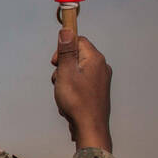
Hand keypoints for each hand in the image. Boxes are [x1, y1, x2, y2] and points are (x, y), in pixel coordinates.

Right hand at [51, 29, 112, 150]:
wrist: (90, 127)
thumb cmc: (77, 101)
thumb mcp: (65, 71)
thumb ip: (65, 50)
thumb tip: (66, 29)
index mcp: (95, 59)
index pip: (78, 40)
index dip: (63, 49)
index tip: (55, 63)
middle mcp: (101, 67)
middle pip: (76, 55)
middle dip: (62, 66)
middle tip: (58, 80)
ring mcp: (101, 79)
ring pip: (77, 70)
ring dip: (65, 78)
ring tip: (63, 92)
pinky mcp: (98, 90)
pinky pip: (81, 81)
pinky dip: (72, 87)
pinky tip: (68, 99)